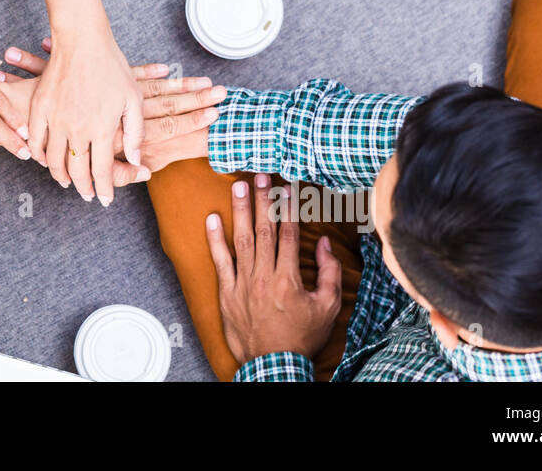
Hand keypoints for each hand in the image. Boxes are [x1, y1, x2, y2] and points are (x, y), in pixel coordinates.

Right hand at [20, 26, 142, 205]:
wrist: (82, 40)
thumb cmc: (112, 67)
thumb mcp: (133, 99)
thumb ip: (136, 133)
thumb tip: (138, 161)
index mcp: (102, 128)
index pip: (102, 171)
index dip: (105, 189)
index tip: (106, 200)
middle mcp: (77, 129)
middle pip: (77, 171)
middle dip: (83, 188)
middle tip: (88, 195)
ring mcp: (55, 120)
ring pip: (53, 161)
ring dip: (60, 176)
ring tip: (66, 182)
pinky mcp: (39, 108)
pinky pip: (33, 141)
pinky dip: (36, 155)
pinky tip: (43, 160)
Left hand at [207, 175, 342, 363]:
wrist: (274, 365)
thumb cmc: (302, 338)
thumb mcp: (327, 308)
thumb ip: (329, 274)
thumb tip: (325, 244)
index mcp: (288, 278)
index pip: (289, 234)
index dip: (289, 208)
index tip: (288, 187)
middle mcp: (263, 276)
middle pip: (263, 230)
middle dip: (264, 200)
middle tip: (262, 176)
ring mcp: (242, 283)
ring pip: (240, 239)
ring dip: (240, 211)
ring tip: (239, 186)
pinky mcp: (226, 293)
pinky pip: (219, 261)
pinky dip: (214, 239)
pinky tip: (211, 218)